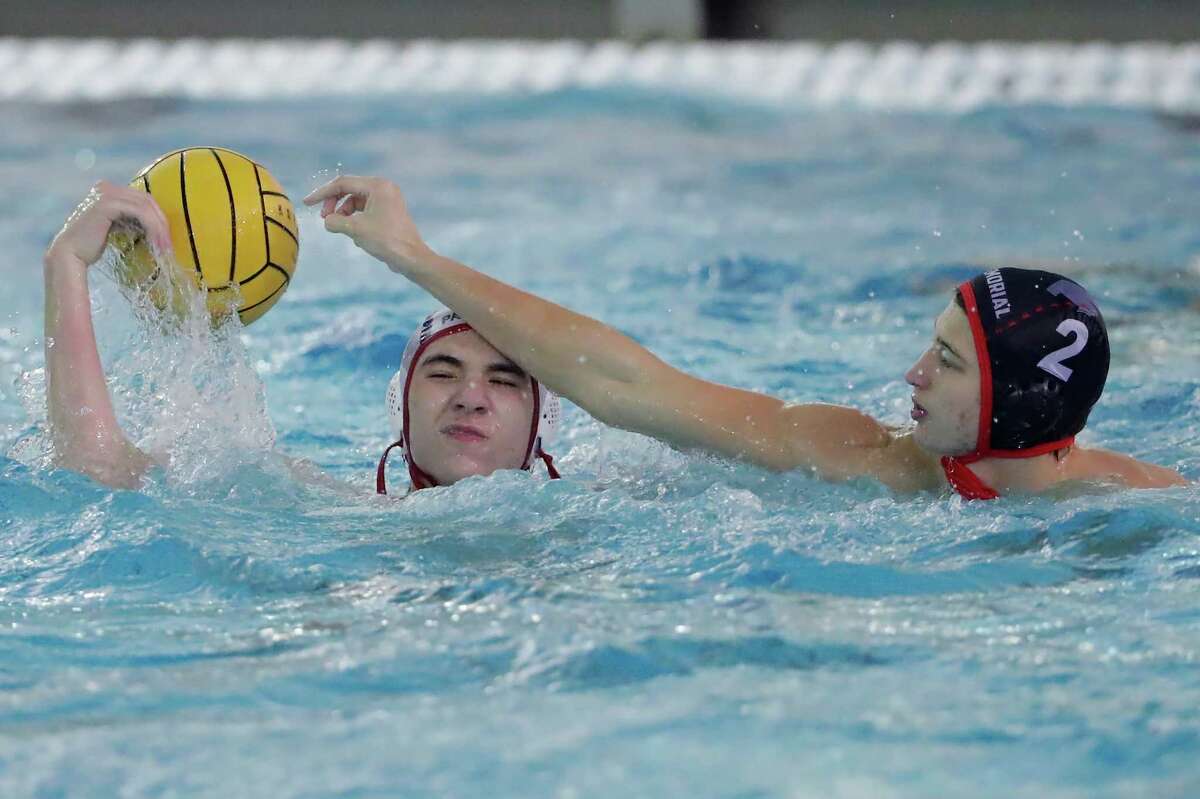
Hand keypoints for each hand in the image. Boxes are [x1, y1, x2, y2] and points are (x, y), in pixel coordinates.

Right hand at [44, 181, 172, 268]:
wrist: (70, 256)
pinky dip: (152, 227)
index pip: (142, 199)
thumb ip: (132, 221)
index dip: (158, 218)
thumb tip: (159, 227)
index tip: (167, 239)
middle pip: (147, 200)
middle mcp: (107, 188)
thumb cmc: (92, 247)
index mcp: (109, 191)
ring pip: (145, 206)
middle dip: (162, 222)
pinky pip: (139, 212)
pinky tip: (157, 243)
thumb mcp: (118, 229)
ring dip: (160, 227)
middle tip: (170, 244)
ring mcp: (106, 193)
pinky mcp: (107, 204)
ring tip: (166, 247)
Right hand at [303, 175, 433, 272]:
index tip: (307, 203)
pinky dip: (356, 220)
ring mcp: (388, 200)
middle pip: (349, 190)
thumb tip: (328, 221)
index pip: (342, 183)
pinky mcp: (389, 212)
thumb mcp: (355, 229)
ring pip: (356, 202)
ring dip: (345, 214)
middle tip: (325, 218)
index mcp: (378, 186)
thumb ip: (335, 221)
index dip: (322, 193)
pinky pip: (365, 211)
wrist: (411, 258)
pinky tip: (356, 236)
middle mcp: (384, 188)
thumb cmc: (386, 241)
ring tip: (341, 229)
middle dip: (334, 204)